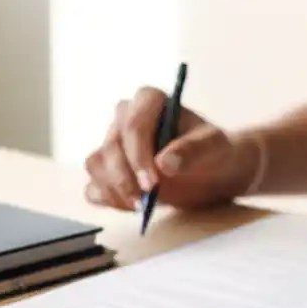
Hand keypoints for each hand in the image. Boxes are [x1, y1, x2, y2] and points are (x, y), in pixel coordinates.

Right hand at [85, 87, 260, 210]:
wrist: (213, 172)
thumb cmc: (213, 151)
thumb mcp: (214, 147)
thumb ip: (192, 151)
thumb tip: (164, 163)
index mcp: (149, 101)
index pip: (132, 125)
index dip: (138, 155)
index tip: (151, 183)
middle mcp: (125, 118)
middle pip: (109, 147)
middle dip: (124, 178)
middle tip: (144, 203)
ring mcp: (113, 144)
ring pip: (95, 164)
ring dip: (114, 190)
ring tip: (141, 206)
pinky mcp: (108, 170)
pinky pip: (93, 186)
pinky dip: (107, 199)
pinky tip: (131, 206)